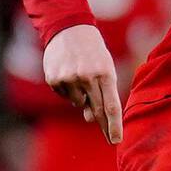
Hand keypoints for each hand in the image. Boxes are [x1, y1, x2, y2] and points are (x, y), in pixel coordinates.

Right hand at [42, 24, 122, 144]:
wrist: (69, 29)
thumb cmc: (93, 52)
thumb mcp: (104, 67)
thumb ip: (102, 92)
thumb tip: (89, 118)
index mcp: (105, 73)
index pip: (110, 106)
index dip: (114, 125)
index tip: (116, 141)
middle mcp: (87, 78)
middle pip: (97, 110)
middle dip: (104, 126)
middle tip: (110, 139)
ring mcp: (69, 79)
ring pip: (78, 104)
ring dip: (82, 98)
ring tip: (82, 77)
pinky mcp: (54, 80)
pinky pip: (64, 96)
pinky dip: (68, 91)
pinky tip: (69, 74)